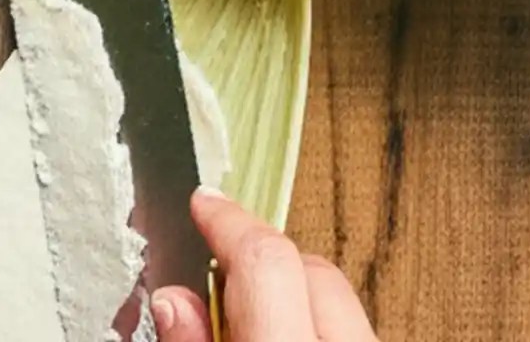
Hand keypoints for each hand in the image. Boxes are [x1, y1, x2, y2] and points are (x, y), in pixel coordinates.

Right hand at [151, 188, 375, 341]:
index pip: (266, 261)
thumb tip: (174, 300)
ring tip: (249, 315)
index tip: (203, 202)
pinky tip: (288, 336)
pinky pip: (355, 326)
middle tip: (215, 273)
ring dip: (296, 291)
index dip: (229, 222)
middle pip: (314, 269)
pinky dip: (320, 320)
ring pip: (340, 296)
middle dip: (262, 258)